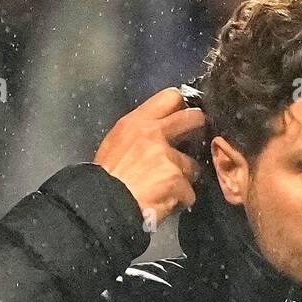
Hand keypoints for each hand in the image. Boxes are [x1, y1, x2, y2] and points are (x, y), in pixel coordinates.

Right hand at [94, 87, 206, 226]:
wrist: (103, 204)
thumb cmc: (106, 177)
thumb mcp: (115, 143)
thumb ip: (139, 134)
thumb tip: (161, 131)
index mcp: (136, 123)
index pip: (170, 97)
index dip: (182, 106)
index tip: (184, 115)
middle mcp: (154, 134)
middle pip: (193, 118)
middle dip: (198, 128)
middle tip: (194, 141)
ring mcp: (168, 158)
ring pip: (192, 165)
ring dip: (184, 178)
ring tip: (167, 188)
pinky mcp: (176, 181)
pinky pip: (188, 193)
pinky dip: (180, 200)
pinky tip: (165, 202)